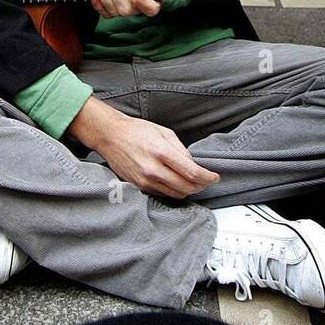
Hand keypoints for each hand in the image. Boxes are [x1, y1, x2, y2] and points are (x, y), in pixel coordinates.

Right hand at [69, 99, 219, 199]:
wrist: (110, 136)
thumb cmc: (136, 130)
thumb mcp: (164, 132)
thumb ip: (181, 150)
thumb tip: (193, 165)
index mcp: (162, 152)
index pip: (192, 173)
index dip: (208, 177)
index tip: (214, 177)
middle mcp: (153, 169)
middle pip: (186, 187)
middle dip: (201, 186)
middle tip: (207, 180)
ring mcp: (145, 180)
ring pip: (176, 194)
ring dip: (188, 190)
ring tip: (194, 182)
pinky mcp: (139, 186)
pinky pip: (163, 194)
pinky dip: (174, 190)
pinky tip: (177, 182)